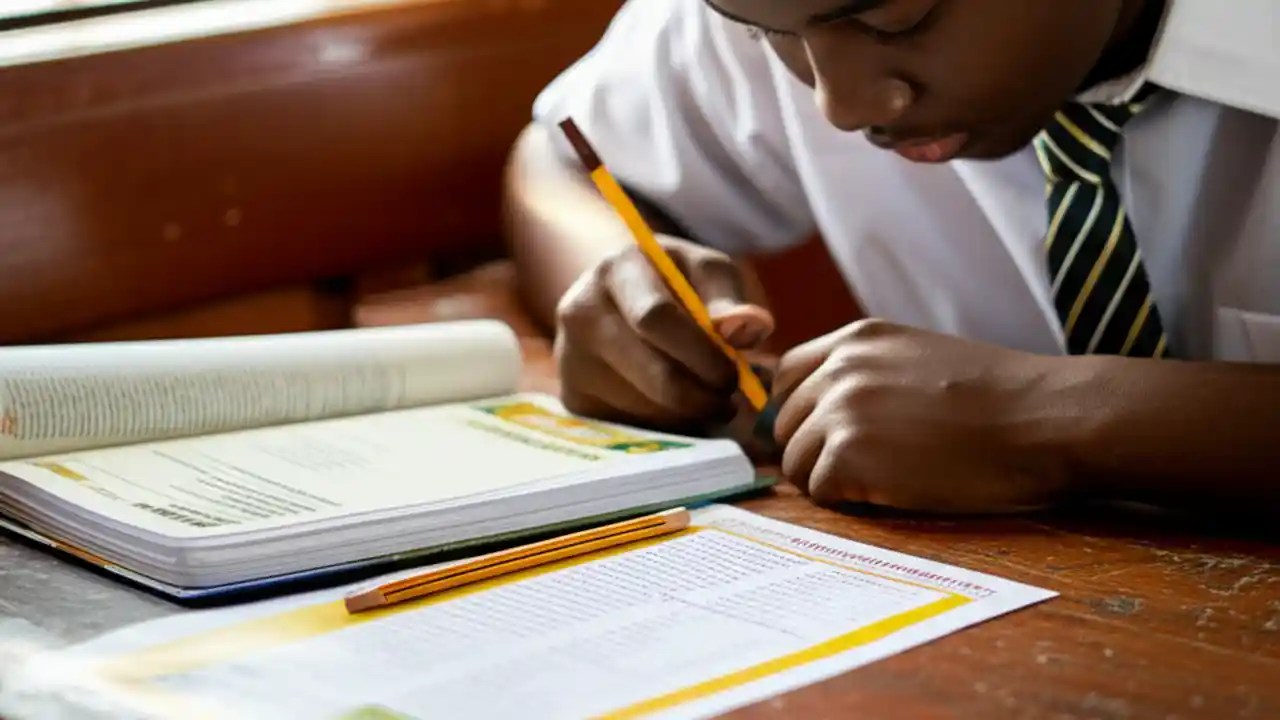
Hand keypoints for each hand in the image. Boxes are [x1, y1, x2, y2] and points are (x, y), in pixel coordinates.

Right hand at [555, 235, 773, 430]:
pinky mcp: (573, 398)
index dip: (701, 354)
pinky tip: (676, 408)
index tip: (733, 375)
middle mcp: (581, 311)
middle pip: (649, 372)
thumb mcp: (704, 273)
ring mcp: (570, 358)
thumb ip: (729, 299)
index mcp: (617, 270)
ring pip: (643, 408)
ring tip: (708, 401)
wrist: (617, 298)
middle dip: (699, 396)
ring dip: (686, 415)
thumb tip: (750, 328)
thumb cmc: (674, 283)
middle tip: (728, 402)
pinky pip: (629, 426)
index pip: (655, 318)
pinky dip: (664, 426)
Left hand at [773, 319, 1081, 512]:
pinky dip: (846, 502)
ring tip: (882, 483)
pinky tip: (890, 494)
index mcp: (857, 339)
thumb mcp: (920, 359)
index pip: (786, 376)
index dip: (801, 413)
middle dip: (814, 451)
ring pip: (794, 461)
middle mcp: (841, 368)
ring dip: (828, 480)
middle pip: (785, 423)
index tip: (829, 437)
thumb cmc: (1001, 400)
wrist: (1047, 420)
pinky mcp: (849, 455)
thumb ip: (867, 374)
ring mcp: (841, 410)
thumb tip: (820, 413)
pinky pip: (818, 491)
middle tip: (865, 471)